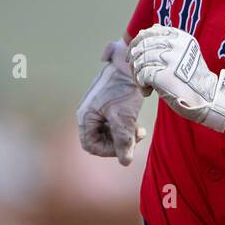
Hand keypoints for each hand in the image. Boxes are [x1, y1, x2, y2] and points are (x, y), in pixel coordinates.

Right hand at [76, 38, 147, 163]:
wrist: (132, 63)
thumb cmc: (124, 89)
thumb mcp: (124, 118)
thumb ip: (123, 141)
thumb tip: (125, 161)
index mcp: (85, 116)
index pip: (91, 145)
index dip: (108, 151)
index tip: (125, 148)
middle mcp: (89, 113)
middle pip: (101, 140)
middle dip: (119, 142)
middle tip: (136, 137)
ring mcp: (99, 109)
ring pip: (109, 132)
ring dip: (124, 135)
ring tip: (139, 131)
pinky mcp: (109, 105)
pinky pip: (114, 123)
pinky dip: (125, 126)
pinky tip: (136, 123)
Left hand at [128, 25, 224, 131]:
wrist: (206, 99)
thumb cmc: (190, 79)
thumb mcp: (182, 54)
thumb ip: (165, 42)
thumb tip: (142, 31)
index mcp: (181, 37)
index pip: (150, 32)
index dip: (136, 42)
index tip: (131, 54)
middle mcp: (176, 45)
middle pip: (142, 46)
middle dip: (134, 60)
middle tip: (136, 73)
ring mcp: (171, 59)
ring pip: (140, 61)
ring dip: (137, 75)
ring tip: (144, 85)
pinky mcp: (164, 74)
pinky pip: (142, 75)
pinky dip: (141, 85)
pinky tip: (148, 91)